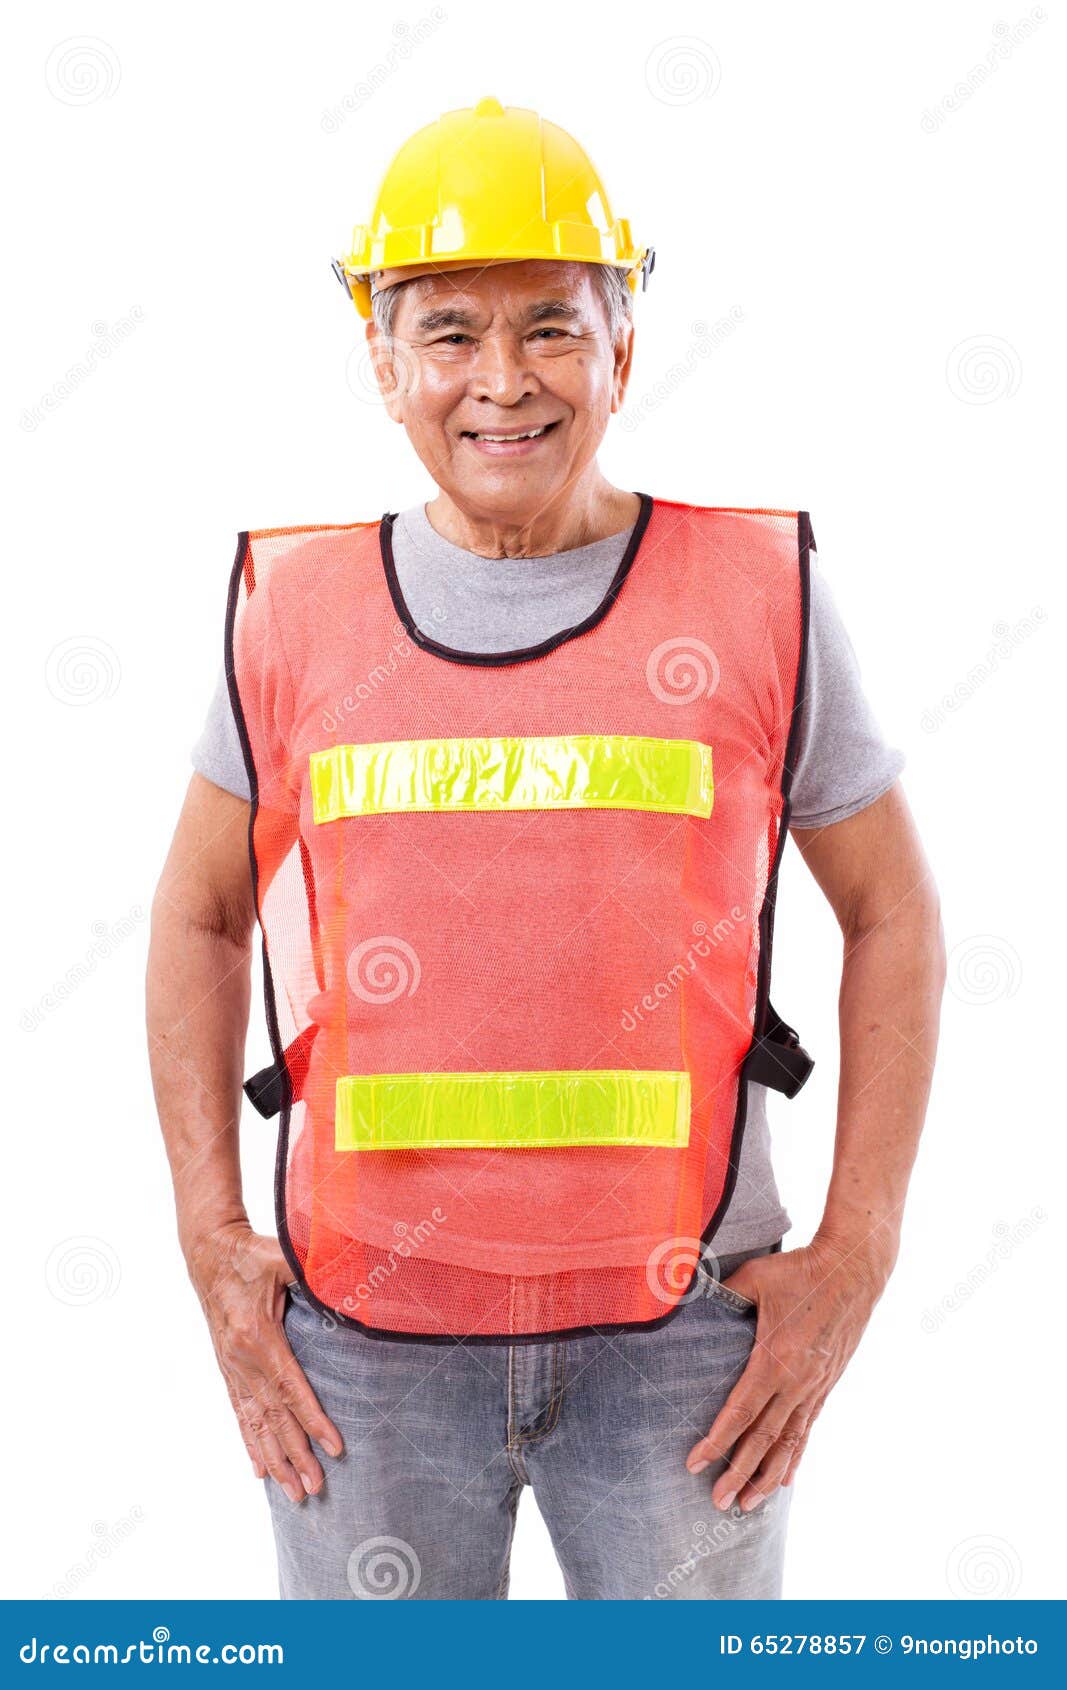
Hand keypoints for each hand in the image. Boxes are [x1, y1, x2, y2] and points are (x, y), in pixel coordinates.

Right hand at [186, 1222, 343, 1503]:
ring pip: (255, 1424)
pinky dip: (251, 1444)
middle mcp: (242, 1360)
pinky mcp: (227, 1370)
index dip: (314, 1420)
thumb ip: (312, 1269)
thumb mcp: (282, 1256)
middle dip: (297, 1455)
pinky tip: (260, 1471)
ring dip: (276, 1460)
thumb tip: (348, 1276)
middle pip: (274, 1417)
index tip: (335, 1446)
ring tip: (294, 1492)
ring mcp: (232, 1369)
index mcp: (258, 1335)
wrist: (209, 1253)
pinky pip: (240, 1415)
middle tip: (317, 1488)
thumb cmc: (251, 1254)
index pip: (291, 1388)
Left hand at [685, 1236, 890, 1510]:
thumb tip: (684, 1292)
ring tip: (749, 1504)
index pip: (740, 1412)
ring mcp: (814, 1387)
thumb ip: (722, 1292)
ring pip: (789, 1443)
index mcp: (774, 1359)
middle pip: (763, 1439)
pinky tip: (787, 1480)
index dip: (717, 1442)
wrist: (854, 1270)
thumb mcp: (756, 1276)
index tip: (695, 1464)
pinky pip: (807, 1430)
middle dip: (739, 1473)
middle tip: (718, 1503)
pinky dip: (795, 1457)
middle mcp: (796, 1382)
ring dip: (768, 1476)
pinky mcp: (827, 1385)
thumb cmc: (801, 1270)